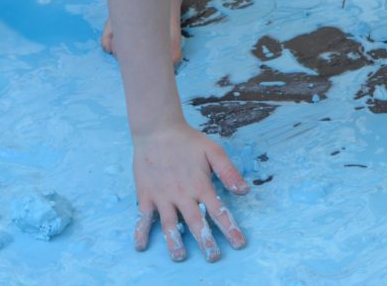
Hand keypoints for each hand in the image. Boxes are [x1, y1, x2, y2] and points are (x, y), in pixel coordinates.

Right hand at [132, 121, 249, 261]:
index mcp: (201, 185)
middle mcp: (182, 194)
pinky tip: (141, 246)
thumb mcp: (213, 151)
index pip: (218, 211)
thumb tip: (244, 191)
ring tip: (179, 256)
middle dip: (206, 242)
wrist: (157, 129)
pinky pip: (143, 217)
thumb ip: (228, 171)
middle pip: (196, 222)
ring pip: (169, 224)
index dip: (230, 228)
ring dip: (175, 242)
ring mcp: (163, 196)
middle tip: (213, 258)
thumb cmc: (187, 140)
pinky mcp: (146, 195)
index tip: (239, 243)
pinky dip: (141, 232)